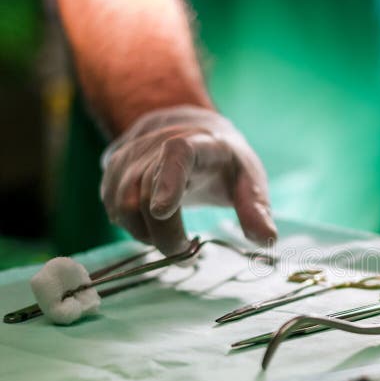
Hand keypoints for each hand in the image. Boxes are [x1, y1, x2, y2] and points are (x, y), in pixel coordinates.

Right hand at [101, 105, 276, 254]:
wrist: (190, 128)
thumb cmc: (225, 163)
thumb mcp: (249, 181)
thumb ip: (256, 210)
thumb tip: (267, 241)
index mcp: (199, 143)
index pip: (177, 155)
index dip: (167, 182)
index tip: (162, 211)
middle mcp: (157, 143)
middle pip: (144, 194)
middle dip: (164, 234)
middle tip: (186, 251)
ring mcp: (130, 154)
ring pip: (121, 203)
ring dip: (145, 233)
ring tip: (172, 235)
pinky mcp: (112, 166)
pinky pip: (111, 205)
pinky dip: (132, 225)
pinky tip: (152, 224)